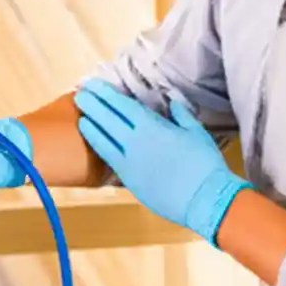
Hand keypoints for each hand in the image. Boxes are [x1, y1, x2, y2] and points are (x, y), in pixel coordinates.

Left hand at [74, 79, 249, 244]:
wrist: (204, 201)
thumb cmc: (205, 166)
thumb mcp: (197, 133)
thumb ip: (182, 115)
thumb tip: (173, 102)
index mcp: (153, 127)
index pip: (122, 106)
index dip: (106, 94)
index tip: (94, 85)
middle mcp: (135, 143)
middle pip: (107, 119)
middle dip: (92, 105)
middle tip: (79, 93)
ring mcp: (129, 162)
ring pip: (103, 139)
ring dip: (90, 125)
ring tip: (79, 115)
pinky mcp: (128, 180)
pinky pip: (108, 159)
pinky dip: (98, 146)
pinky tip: (92, 141)